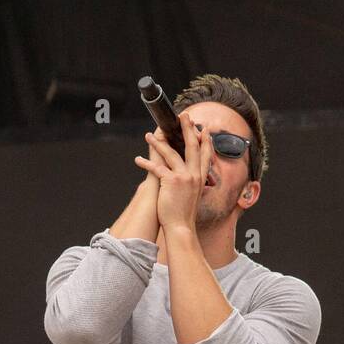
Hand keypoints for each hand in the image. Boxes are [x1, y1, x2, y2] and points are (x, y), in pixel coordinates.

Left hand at [134, 113, 211, 232]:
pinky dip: (146, 163)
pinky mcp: (171, 182)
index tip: (204, 129)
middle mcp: (194, 175)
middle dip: (187, 129)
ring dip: (158, 143)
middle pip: (192, 146)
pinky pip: (157, 168)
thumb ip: (192, 183)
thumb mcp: (192, 195)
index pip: (205, 154)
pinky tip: (137, 160)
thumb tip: (188, 176)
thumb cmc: (184, 214)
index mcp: (200, 178)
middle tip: (184, 115)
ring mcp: (184, 178)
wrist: (181, 227)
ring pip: (171, 153)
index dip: (205, 140)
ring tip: (148, 135)